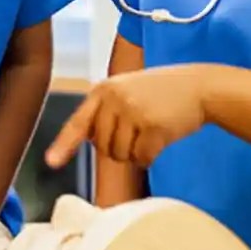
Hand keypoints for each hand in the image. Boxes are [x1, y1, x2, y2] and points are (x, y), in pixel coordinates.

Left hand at [45, 64, 214, 168]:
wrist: (198, 87)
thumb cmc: (160, 92)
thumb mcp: (126, 90)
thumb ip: (105, 111)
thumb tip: (90, 141)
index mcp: (103, 90)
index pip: (78, 122)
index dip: (64, 145)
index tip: (51, 162)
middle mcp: (114, 99)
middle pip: (102, 146)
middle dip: (118, 148)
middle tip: (137, 132)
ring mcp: (134, 111)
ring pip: (121, 155)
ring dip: (134, 153)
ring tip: (149, 132)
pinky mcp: (154, 126)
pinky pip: (142, 158)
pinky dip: (150, 157)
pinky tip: (161, 140)